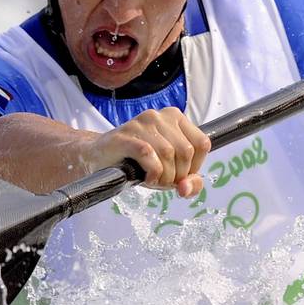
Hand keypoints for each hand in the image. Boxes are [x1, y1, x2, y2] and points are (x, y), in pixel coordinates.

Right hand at [85, 108, 211, 196]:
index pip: (202, 144)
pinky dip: (151, 171)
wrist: (101, 158)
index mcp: (176, 118)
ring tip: (152, 179)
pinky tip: (145, 176)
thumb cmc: (139, 163)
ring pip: (168, 153)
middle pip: (186, 152)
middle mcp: (160, 115)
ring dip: (163, 176)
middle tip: (162, 180)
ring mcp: (142, 123)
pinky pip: (148, 154)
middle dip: (177, 175)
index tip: (179, 174)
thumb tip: (186, 189)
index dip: (194, 167)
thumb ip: (190, 182)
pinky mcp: (125, 136)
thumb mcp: (171, 173)